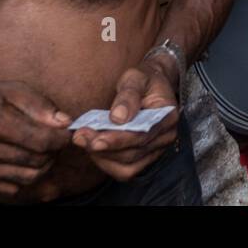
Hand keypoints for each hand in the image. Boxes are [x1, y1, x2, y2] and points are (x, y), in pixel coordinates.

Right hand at [0, 79, 72, 199]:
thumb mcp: (9, 89)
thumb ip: (39, 105)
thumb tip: (65, 122)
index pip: (44, 142)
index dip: (62, 139)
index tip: (67, 133)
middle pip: (37, 162)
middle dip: (54, 153)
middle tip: (54, 141)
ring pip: (26, 178)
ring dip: (41, 166)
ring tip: (41, 151)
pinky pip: (8, 188)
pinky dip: (22, 178)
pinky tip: (22, 162)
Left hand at [71, 62, 178, 181]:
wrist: (151, 85)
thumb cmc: (143, 79)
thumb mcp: (136, 77)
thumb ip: (128, 95)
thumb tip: (117, 117)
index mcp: (168, 116)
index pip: (142, 135)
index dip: (118, 140)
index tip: (95, 139)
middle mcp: (166, 137)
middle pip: (133, 153)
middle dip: (104, 147)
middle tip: (79, 136)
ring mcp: (156, 150)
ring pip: (128, 167)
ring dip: (103, 157)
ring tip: (84, 140)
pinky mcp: (144, 158)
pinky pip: (125, 170)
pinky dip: (107, 163)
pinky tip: (94, 148)